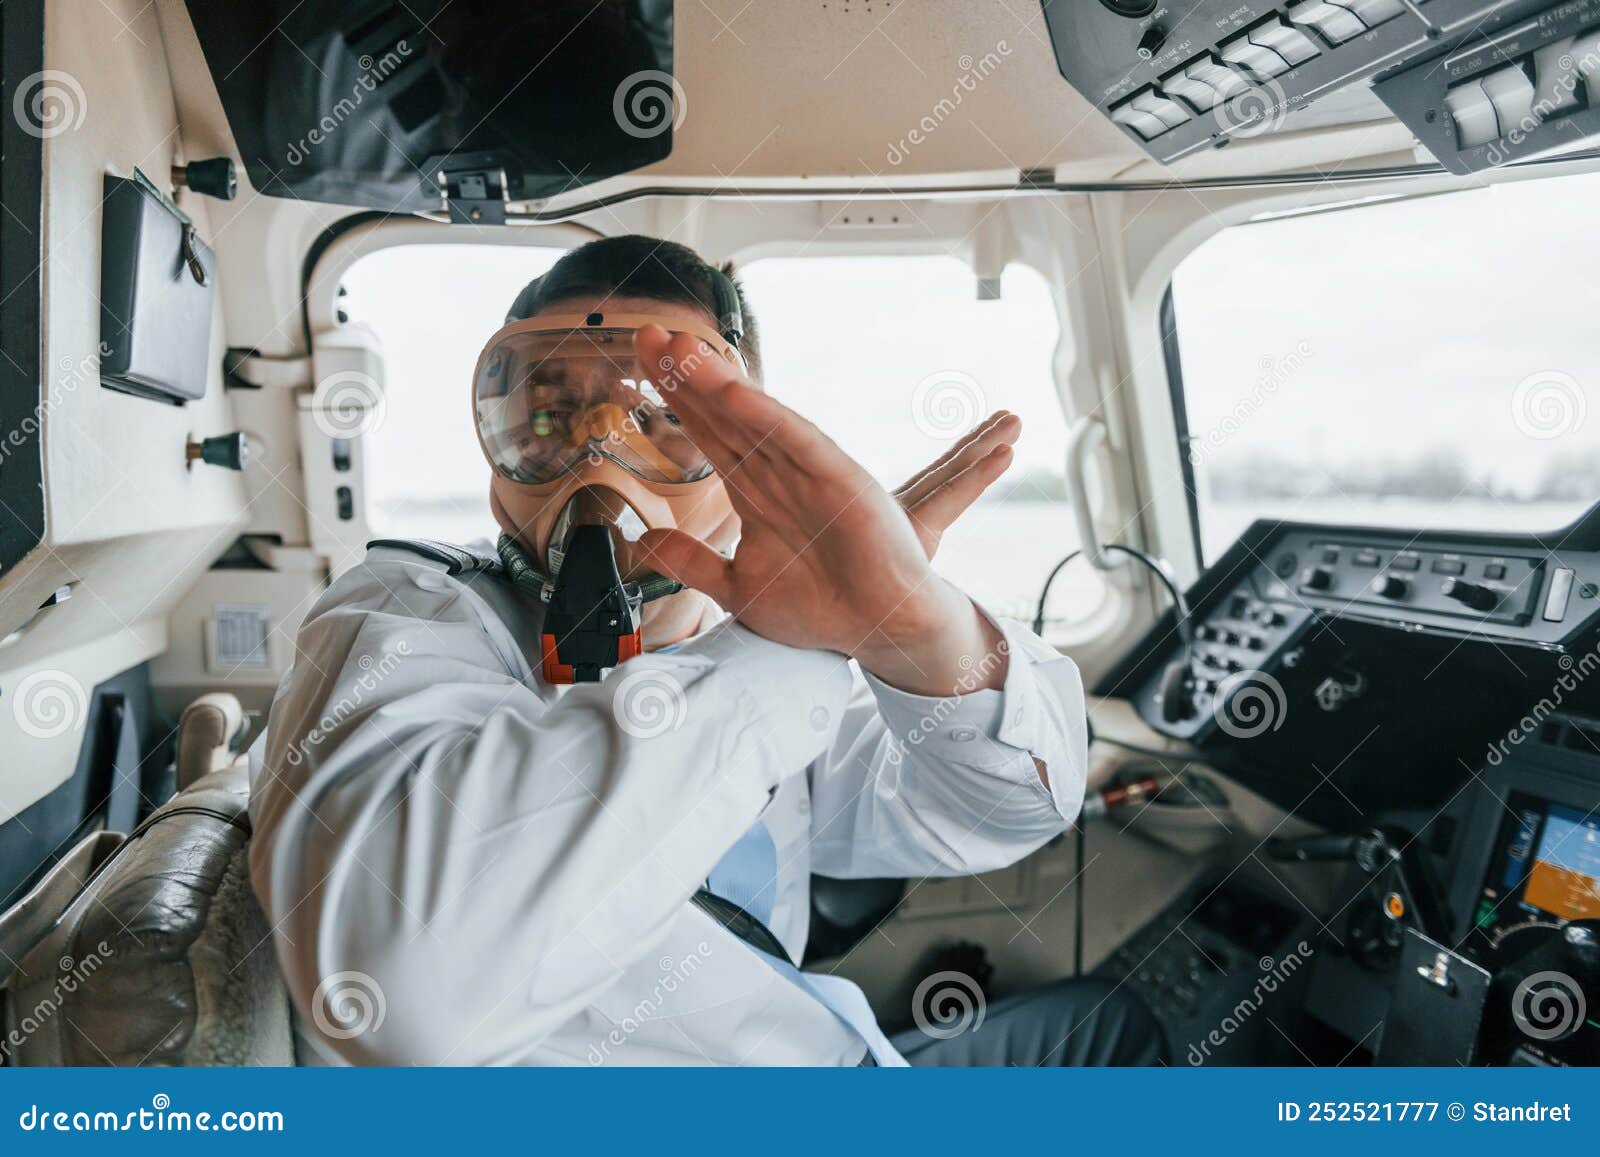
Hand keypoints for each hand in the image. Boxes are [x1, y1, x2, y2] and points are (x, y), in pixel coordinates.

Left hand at [633, 327, 1006, 696]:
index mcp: (757, 493)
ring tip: (680, 347)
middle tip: (647, 332)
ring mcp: (810, 473)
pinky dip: (765, 416)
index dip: (675, 396)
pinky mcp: (841, 482)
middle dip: (684, 375)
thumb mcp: (739, 588)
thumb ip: (692, 563)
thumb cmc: (822, 609)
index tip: (640, 360)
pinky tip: (732, 392)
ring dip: (716, 382)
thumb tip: (645, 542)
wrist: (880, 630)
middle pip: (723, 414)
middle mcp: (780, 473)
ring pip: (753, 419)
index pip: (709, 432)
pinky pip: (796, 442)